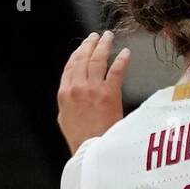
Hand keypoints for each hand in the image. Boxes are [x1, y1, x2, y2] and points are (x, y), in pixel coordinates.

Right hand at [57, 31, 130, 153]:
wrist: (90, 151)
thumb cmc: (80, 140)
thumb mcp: (65, 120)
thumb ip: (67, 104)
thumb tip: (71, 96)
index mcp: (64, 93)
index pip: (70, 66)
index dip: (77, 53)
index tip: (83, 46)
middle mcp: (76, 87)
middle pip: (82, 58)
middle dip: (89, 44)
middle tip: (96, 36)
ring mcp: (92, 89)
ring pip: (97, 60)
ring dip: (103, 46)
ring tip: (108, 37)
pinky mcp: (109, 93)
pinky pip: (115, 71)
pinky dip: (121, 60)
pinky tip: (125, 53)